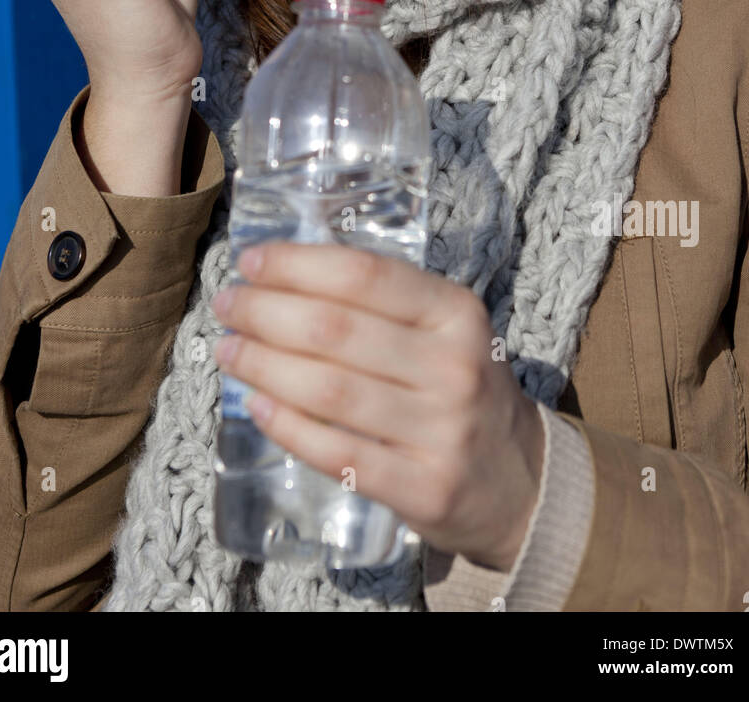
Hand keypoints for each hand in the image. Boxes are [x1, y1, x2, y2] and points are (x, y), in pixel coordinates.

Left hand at [210, 240, 545, 571]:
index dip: (297, 265)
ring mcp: (441, 430)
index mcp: (456, 312)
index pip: (364, 274)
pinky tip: (256, 406)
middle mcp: (453, 365)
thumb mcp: (445, 329)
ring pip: (329, 390)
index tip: (249, 262)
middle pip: (336, 331)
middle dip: (266, 312)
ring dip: (264, 365)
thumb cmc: (460, 387)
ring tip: (228, 350)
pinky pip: (338, 452)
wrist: (521, 481)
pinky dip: (288, 427)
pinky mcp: (424, 487)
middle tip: (227, 305)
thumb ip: (382, 302)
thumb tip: (283, 274)